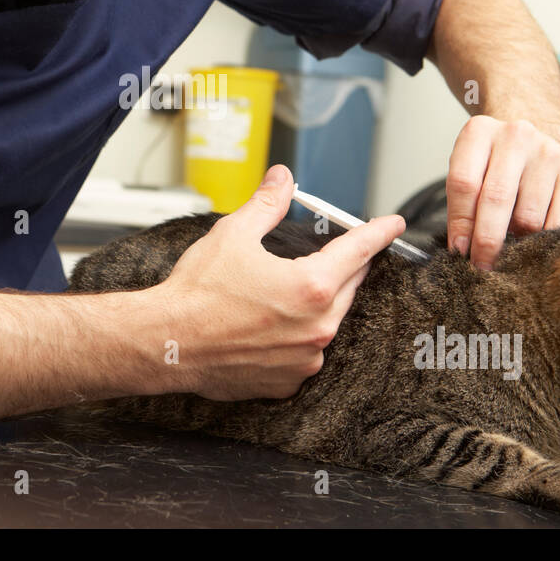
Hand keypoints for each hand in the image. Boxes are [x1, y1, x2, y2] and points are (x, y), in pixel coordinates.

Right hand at [157, 163, 405, 399]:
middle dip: (340, 266)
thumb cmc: (197, 293)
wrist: (167, 344)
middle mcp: (318, 326)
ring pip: (327, 320)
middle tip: (324, 253)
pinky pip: (305, 352)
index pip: (359, 251)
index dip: (378, 233)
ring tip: (280, 293)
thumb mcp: (235, 234)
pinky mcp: (289, 381)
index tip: (392, 226)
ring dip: (316, 303)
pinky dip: (296, 337)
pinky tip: (268, 326)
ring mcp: (305, 358)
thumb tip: (282, 179)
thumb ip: (267, 205)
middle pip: (347, 286)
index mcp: (312, 286)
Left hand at [445, 116, 559, 271]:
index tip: (459, 250)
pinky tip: (537, 238)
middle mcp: (515, 136)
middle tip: (482, 264)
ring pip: (528, 217)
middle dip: (486, 240)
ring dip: (518, 240)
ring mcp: (548, 153)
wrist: (542, 141)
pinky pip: (558, 223)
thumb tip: (462, 248)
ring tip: (513, 239)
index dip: (460, 223)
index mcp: (480, 132)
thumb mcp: (472, 171)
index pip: (463, 183)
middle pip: (496, 199)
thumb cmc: (499, 163)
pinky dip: (545, 240)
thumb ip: (462, 204)